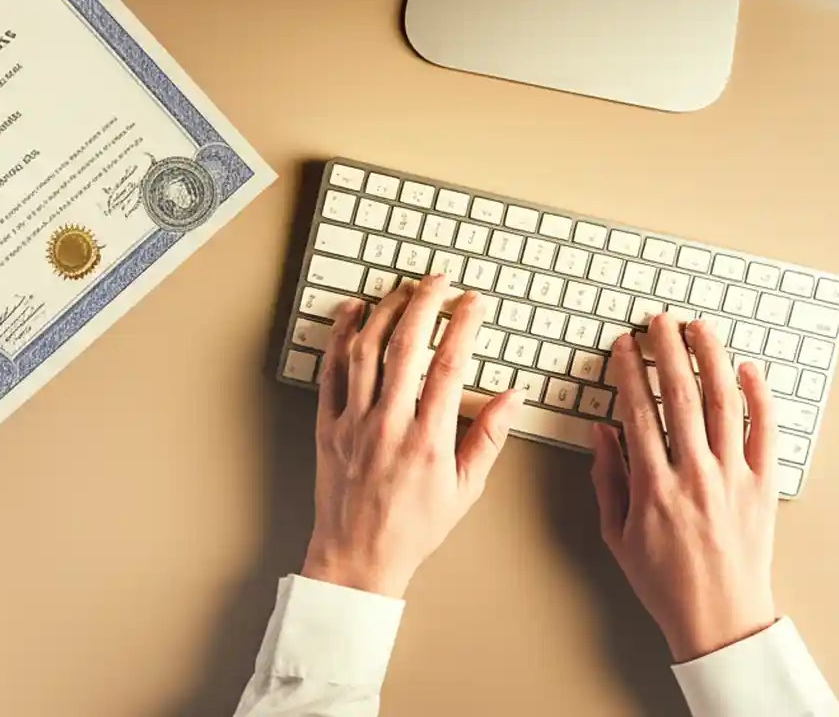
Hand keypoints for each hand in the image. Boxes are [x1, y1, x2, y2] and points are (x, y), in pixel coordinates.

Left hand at [302, 276, 525, 598]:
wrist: (357, 557)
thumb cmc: (412, 528)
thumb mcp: (465, 490)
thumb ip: (488, 438)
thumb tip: (511, 397)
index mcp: (428, 439)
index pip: (449, 366)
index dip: (464, 325)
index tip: (473, 303)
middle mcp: (389, 424)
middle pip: (407, 346)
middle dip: (425, 303)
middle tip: (438, 280)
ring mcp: (353, 423)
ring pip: (366, 351)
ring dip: (384, 312)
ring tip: (400, 290)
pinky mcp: (326, 427)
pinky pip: (330, 372)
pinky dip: (339, 338)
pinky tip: (352, 315)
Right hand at [591, 313, 779, 662]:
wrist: (720, 618)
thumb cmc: (665, 582)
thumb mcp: (617, 535)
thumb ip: (607, 479)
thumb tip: (601, 431)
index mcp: (654, 488)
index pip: (639, 412)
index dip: (628, 372)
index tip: (622, 348)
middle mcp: (696, 476)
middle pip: (682, 395)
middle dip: (667, 350)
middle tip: (658, 323)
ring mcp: (734, 478)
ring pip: (724, 401)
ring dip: (710, 358)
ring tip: (699, 329)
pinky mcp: (764, 486)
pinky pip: (766, 430)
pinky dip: (758, 395)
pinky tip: (747, 370)